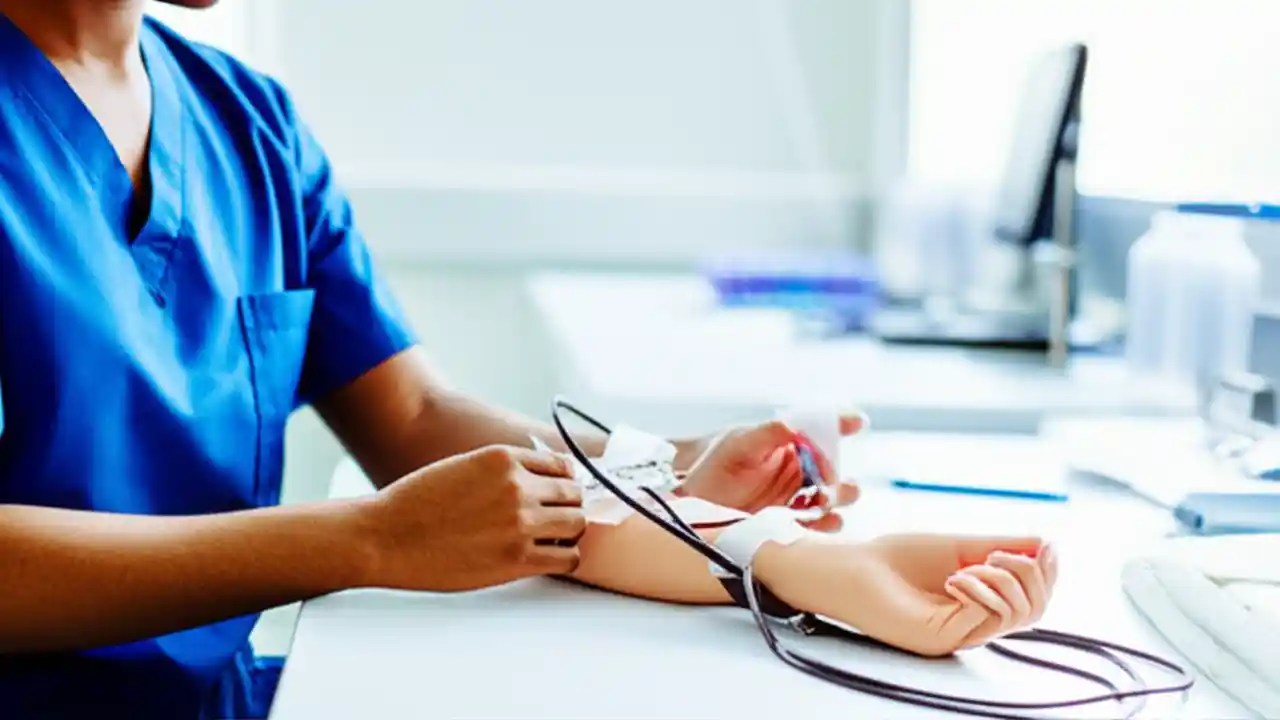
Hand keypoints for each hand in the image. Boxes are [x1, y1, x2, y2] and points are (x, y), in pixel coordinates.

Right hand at [359, 445, 585, 591]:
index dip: (562, 482)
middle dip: (568, 506)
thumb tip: (535, 483)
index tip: (557, 494)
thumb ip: (500, 471)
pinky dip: (564, 559)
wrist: (384, 537)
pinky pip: (567, 559)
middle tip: (555, 520)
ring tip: (551, 540)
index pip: (561, 465)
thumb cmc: (414, 504)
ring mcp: (520, 524)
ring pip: (577, 524)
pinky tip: (547, 560)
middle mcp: (517, 486)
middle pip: (574, 494)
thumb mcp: (462, 467)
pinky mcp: (516, 560)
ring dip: (568, 532)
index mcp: (502, 458)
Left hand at [675, 416, 863, 528]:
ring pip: (830, 499)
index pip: (822, 431)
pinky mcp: (790, 524)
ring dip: (836, 501)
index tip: (857, 422)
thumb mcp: (739, 443)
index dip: (841, 424)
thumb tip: (795, 425)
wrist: (692, 502)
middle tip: (830, 482)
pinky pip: (816, 525)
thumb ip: (768, 434)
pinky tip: (823, 522)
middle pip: (832, 471)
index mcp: (789, 444)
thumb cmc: (716, 463)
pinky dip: (824, 525)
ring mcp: (796, 498)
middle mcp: (798, 471)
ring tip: (826, 502)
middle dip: (838, 476)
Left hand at [756, 534, 1057, 656]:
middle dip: (1030, 575)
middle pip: (1033, 612)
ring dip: (1003, 580)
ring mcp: (956, 634)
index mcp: (980, 605)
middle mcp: (973, 624)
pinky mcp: (937, 638)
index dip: (1047, 574)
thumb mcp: (958, 546)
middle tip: (997, 554)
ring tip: (970, 564)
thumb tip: (1045, 543)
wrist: (849, 565)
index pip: (1034, 601)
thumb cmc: (894, 559)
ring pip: (1014, 617)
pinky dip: (979, 591)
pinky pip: (982, 622)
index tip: (1046, 544)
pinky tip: (955, 577)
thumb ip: (999, 547)